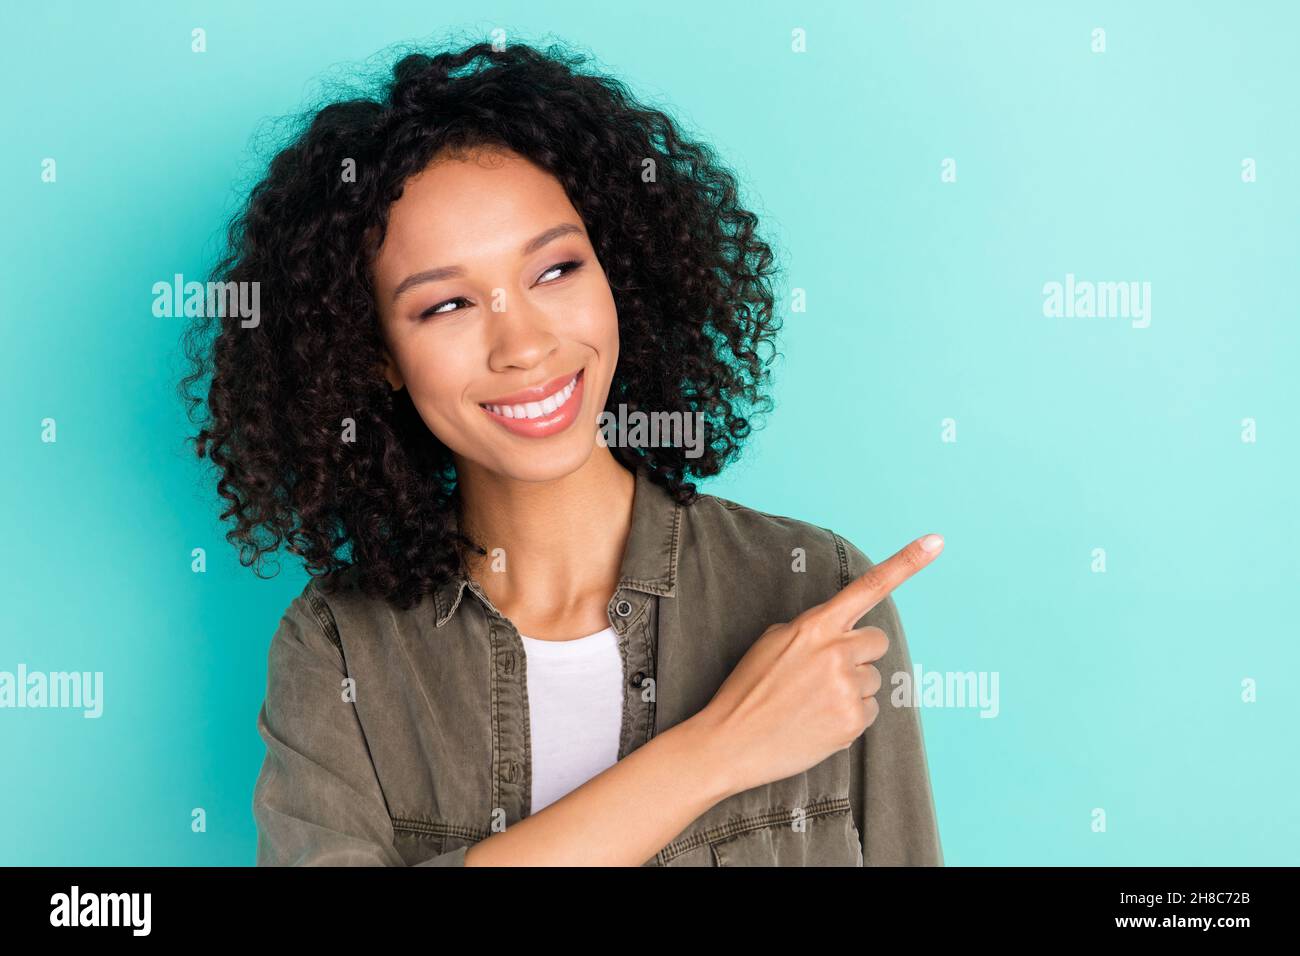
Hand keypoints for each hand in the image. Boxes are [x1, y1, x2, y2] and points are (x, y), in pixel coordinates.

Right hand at [696, 533, 943, 796]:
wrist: (730, 742)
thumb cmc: (748, 690)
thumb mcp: (772, 642)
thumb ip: (812, 630)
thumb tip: (839, 636)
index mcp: (815, 626)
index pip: (869, 587)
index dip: (907, 562)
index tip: (936, 542)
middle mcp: (836, 651)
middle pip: (877, 641)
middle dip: (859, 654)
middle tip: (826, 673)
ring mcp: (847, 687)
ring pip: (872, 680)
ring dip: (850, 689)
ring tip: (811, 703)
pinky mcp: (852, 721)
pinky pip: (869, 712)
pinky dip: (848, 717)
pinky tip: (817, 722)